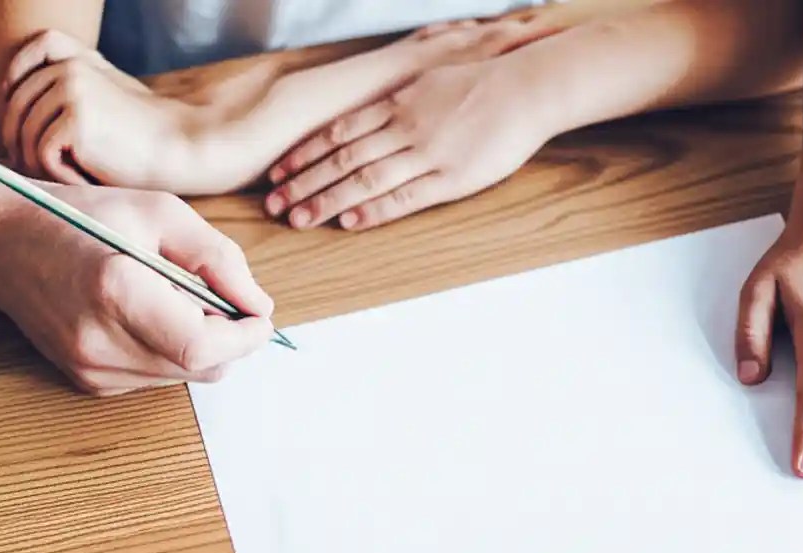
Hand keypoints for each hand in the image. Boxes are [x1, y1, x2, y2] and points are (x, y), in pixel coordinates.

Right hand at [0, 183, 274, 394]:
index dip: (244, 336)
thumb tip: (260, 307)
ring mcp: (90, 368)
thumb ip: (219, 259)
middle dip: (228, 338)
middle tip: (219, 297)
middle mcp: (99, 340)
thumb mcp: (161, 212)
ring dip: (200, 344)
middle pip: (201, 367)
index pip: (202, 346)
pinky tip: (146, 314)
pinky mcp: (88, 382)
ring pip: (184, 377)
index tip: (259, 316)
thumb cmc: (85, 217)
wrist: (4, 244)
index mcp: (116, 290)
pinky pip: (157, 377)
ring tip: (173, 297)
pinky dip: (170, 350)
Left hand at [1, 29, 201, 188]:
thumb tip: (15, 124)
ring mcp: (71, 92)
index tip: (15, 107)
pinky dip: (59, 175)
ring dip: (40, 165)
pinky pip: (43, 155)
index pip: (31, 54)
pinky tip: (83, 181)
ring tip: (67, 178)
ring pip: (26, 136)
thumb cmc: (142, 135)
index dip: (14, 78)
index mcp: (79, 60)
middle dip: (18, 141)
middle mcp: (70, 70)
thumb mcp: (105, 99)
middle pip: (18, 105)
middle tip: (33, 168)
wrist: (176, 147)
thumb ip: (68, 94)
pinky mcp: (74, 120)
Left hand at [264, 57, 551, 229]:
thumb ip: (400, 99)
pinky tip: (349, 221)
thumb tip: (376, 112)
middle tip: (274, 202)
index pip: (337, 130)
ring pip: (364, 179)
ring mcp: (425, 153)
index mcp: (397, 103)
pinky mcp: (450, 177)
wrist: (527, 88)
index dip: (305, 152)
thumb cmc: (485, 82)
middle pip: (341, 158)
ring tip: (299, 218)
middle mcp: (403, 127)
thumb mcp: (432, 81)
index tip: (279, 169)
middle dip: (304, 182)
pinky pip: (403, 197)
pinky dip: (373, 210)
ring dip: (326, 200)